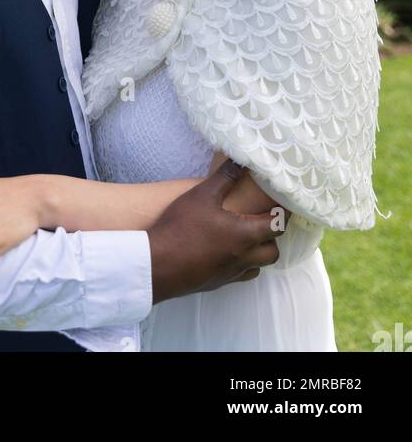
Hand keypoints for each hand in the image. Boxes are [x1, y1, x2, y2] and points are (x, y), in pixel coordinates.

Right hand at [147, 159, 286, 303]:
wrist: (159, 264)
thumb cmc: (184, 227)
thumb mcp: (203, 195)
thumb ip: (225, 177)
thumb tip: (242, 161)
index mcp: (246, 235)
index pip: (277, 226)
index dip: (282, 214)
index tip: (283, 204)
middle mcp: (244, 257)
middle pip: (273, 252)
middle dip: (273, 237)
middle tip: (264, 220)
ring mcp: (231, 273)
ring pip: (257, 267)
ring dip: (258, 253)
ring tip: (247, 237)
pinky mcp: (218, 282)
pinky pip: (240, 275)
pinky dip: (242, 264)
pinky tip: (227, 252)